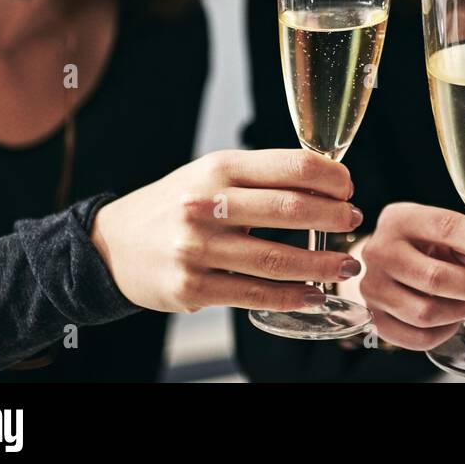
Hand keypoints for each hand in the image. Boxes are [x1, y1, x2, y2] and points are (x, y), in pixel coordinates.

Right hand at [89, 148, 362, 312]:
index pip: (291, 166)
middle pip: (290, 209)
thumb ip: (259, 178)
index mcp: (218, 168)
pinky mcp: (191, 287)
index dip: (331, 178)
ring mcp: (197, 247)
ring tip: (345, 264)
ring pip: (277, 258)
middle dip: (333, 218)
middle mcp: (206, 203)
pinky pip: (254, 294)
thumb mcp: (210, 176)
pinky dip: (291, 296)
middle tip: (353, 222)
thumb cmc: (175, 206)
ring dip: (321, 264)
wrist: (111, 245)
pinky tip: (313, 294)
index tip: (348, 187)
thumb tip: (326, 185)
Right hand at [359, 203, 464, 350]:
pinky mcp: (374, 318)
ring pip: (427, 313)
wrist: (380, 263)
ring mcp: (373, 287)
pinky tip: (453, 317)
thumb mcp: (446, 229)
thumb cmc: (420, 244)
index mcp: (400, 219)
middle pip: (436, 278)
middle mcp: (380, 251)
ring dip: (462, 310)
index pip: (448, 228)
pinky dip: (445, 332)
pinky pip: (419, 337)